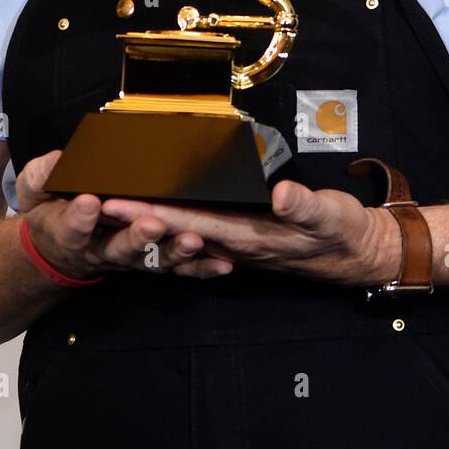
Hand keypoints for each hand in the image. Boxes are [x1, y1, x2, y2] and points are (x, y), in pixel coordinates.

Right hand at [16, 150, 234, 281]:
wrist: (60, 249)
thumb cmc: (51, 210)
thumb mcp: (34, 191)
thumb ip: (41, 176)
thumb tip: (59, 161)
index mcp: (68, 232)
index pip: (71, 228)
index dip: (79, 218)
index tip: (89, 203)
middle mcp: (101, 250)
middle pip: (118, 249)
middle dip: (137, 238)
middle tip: (152, 225)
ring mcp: (129, 260)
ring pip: (152, 261)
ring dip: (173, 252)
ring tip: (193, 241)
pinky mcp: (151, 262)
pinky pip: (177, 270)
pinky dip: (199, 269)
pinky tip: (222, 265)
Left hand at [136, 178, 402, 286]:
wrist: (356, 253)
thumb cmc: (342, 231)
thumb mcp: (331, 215)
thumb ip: (306, 206)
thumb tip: (283, 194)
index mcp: (248, 235)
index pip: (188, 222)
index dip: (149, 212)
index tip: (115, 202)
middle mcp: (234, 242)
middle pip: (173, 229)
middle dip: (132, 217)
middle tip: (91, 199)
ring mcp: (236, 242)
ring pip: (180, 232)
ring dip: (147, 221)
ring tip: (112, 205)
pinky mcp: (242, 238)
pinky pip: (197, 232)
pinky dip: (172, 224)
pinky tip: (156, 216)